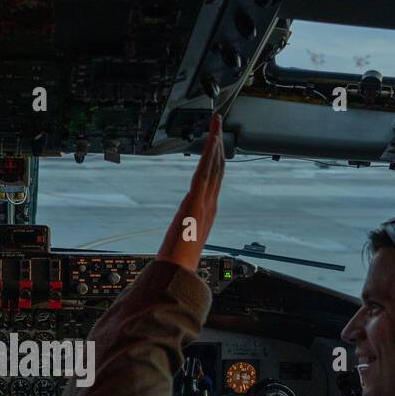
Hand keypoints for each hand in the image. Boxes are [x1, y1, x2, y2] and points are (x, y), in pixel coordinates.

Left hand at [157, 112, 224, 269]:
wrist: (176, 273)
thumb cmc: (179, 264)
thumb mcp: (184, 248)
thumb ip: (185, 241)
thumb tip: (180, 245)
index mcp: (207, 213)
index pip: (214, 182)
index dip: (217, 162)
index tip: (216, 145)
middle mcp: (209, 205)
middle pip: (217, 169)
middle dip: (218, 145)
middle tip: (218, 125)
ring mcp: (203, 202)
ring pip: (212, 166)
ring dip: (215, 142)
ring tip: (216, 122)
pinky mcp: (195, 201)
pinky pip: (205, 173)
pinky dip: (210, 155)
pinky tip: (212, 139)